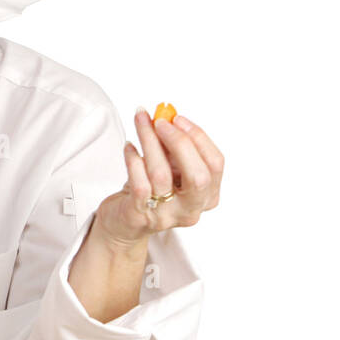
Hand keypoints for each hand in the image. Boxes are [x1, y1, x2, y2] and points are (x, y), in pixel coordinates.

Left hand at [93, 109, 224, 247]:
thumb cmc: (151, 191)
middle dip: (180, 142)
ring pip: (162, 175)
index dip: (199, 138)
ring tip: (141, 122)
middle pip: (198, 176)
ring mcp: (166, 215)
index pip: (215, 164)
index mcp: (208, 196)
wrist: (124, 223)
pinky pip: (139, 184)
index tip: (177, 118)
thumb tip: (168, 116)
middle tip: (160, 122)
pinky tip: (129, 146)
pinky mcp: (140, 215)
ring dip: (150, 142)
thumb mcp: (169, 168)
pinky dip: (133, 160)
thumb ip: (174, 146)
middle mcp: (191, 209)